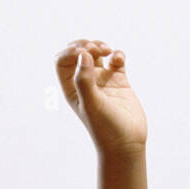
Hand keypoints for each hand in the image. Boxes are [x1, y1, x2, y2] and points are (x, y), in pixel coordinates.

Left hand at [55, 39, 146, 155]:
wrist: (127, 143)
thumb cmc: (105, 129)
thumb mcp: (91, 105)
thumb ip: (84, 80)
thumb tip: (83, 55)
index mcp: (72, 88)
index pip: (62, 61)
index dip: (70, 51)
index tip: (83, 52)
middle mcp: (85, 83)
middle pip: (78, 53)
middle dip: (85, 45)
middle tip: (95, 49)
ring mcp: (102, 81)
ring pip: (97, 54)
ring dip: (100, 46)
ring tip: (107, 51)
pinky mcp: (119, 81)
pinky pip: (116, 60)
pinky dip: (117, 54)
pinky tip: (119, 60)